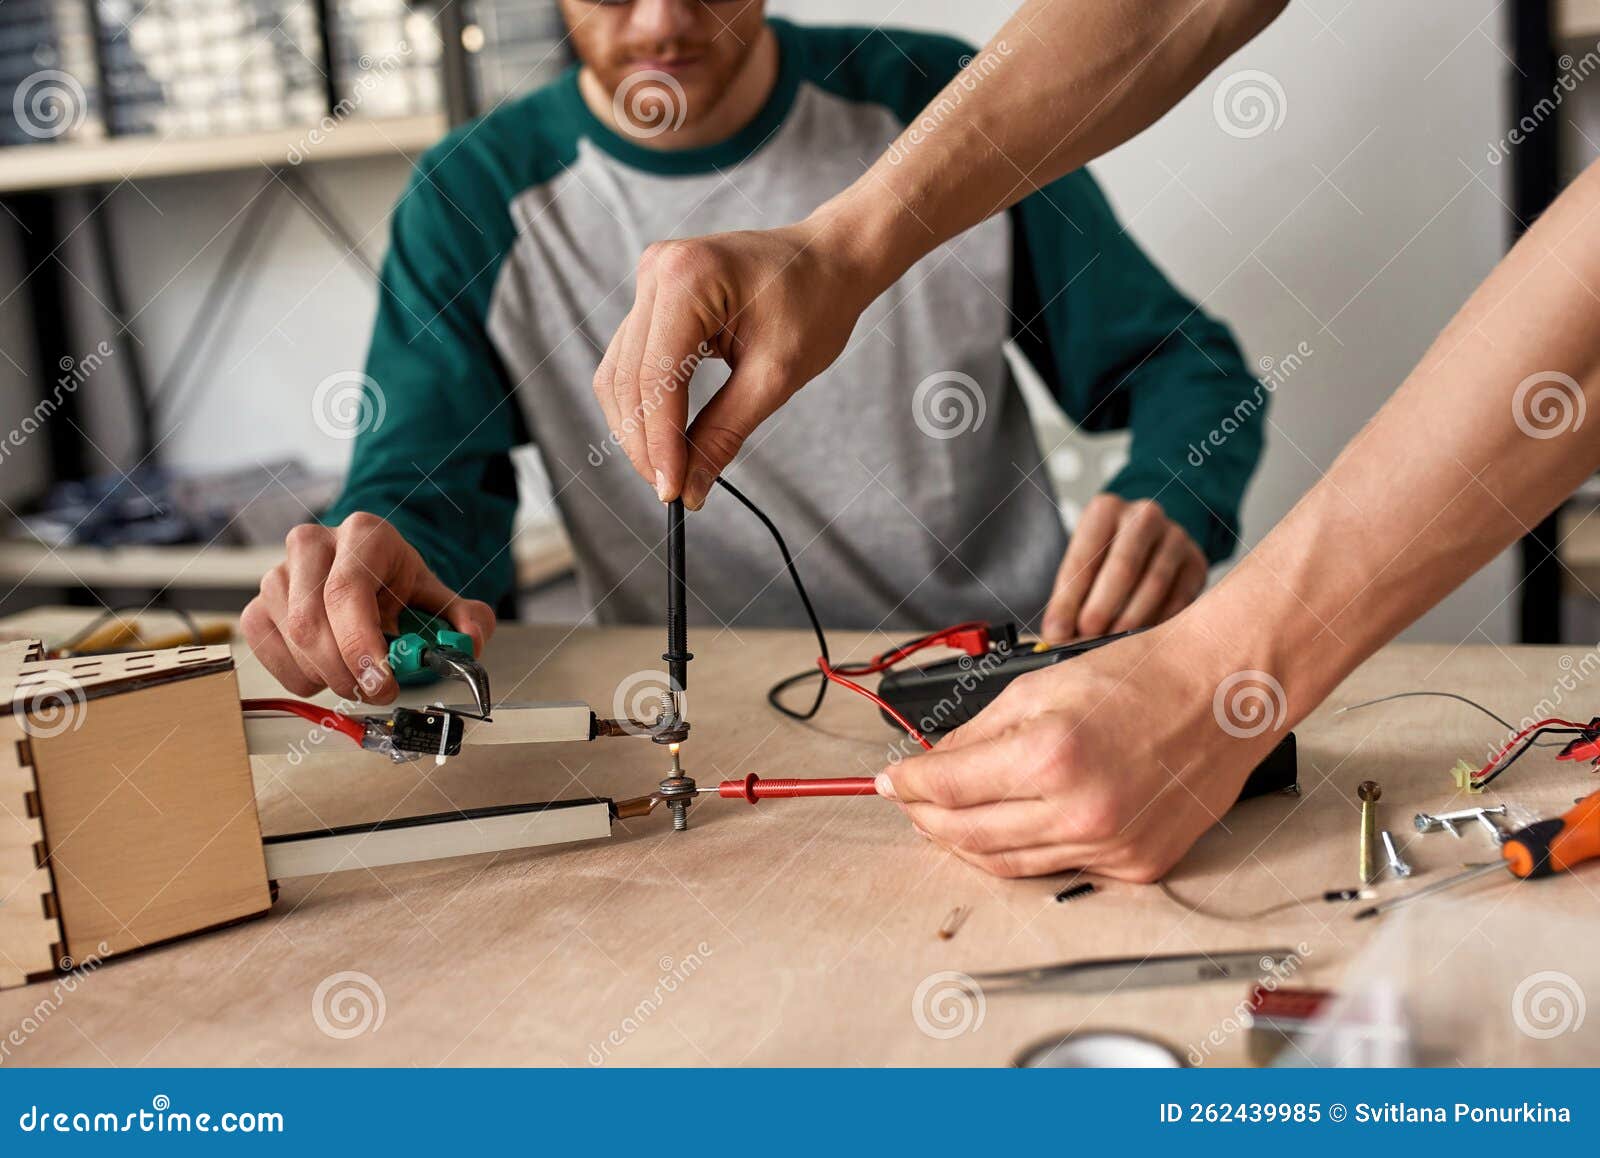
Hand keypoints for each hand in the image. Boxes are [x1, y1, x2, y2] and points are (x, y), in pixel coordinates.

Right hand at [241, 513, 495, 702]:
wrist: (366, 571)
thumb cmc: (397, 583)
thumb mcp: (436, 595)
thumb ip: (464, 619)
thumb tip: (471, 641)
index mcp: (362, 535)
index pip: (347, 591)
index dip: (360, 643)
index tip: (382, 681)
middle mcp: (311, 546)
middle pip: (311, 622)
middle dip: (346, 671)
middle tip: (377, 692)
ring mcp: (277, 575)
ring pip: (292, 642)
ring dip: (328, 676)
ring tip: (358, 674)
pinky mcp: (258, 606)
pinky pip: (271, 655)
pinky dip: (303, 678)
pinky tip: (329, 670)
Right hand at [592, 212, 881, 509]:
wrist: (828, 258)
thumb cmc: (815, 303)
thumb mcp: (776, 375)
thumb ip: (725, 432)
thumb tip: (690, 489)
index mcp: (687, 278)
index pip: (655, 378)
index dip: (659, 443)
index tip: (672, 493)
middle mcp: (656, 270)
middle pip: (627, 378)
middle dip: (644, 442)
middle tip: (672, 490)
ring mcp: (650, 278)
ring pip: (620, 373)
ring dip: (638, 427)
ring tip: (670, 471)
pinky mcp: (653, 294)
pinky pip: (632, 359)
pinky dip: (646, 404)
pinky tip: (667, 437)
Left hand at [875, 617, 1285, 880]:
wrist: (1223, 693)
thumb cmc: (1140, 677)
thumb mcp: (1038, 688)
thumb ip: (976, 733)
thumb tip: (930, 764)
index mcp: (1050, 757)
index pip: (946, 787)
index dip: (906, 784)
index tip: (889, 778)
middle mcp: (1081, 812)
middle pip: (968, 836)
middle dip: (925, 819)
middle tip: (909, 801)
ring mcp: (1112, 847)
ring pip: (1009, 863)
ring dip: (968, 841)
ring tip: (947, 817)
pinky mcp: (1138, 865)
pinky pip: (1061, 867)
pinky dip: (1026, 849)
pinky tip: (1010, 825)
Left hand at [1041, 494, 1206, 642]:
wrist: (1150, 540)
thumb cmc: (1105, 556)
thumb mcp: (1083, 563)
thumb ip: (1070, 597)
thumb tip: (1057, 637)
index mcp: (1106, 509)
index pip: (1083, 556)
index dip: (1067, 599)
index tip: (1056, 632)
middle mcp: (1144, 515)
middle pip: (1123, 566)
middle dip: (1102, 607)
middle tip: (1087, 637)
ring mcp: (1176, 536)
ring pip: (1154, 583)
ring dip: (1131, 620)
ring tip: (1111, 646)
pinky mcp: (1197, 562)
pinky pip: (1180, 598)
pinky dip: (1159, 623)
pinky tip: (1142, 641)